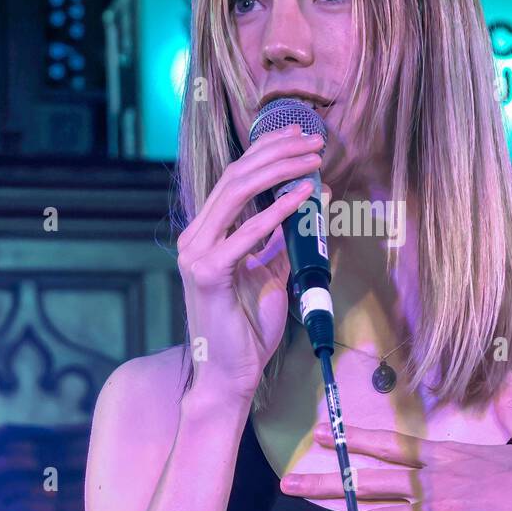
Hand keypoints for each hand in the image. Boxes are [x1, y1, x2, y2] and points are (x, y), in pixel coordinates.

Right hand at [175, 124, 323, 404]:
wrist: (230, 374)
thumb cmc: (249, 328)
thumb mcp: (274, 272)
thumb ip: (286, 237)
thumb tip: (315, 198)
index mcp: (207, 233)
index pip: (235, 178)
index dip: (266, 151)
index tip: (298, 135)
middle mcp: (196, 237)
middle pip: (235, 177)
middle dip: (276, 153)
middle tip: (313, 141)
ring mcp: (196, 254)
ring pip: (236, 194)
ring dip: (279, 172)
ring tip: (313, 161)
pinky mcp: (207, 274)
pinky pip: (245, 235)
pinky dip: (275, 212)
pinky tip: (302, 196)